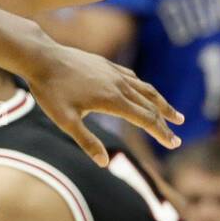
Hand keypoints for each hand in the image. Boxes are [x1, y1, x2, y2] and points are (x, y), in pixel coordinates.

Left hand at [26, 37, 183, 163]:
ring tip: (174, 113)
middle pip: (150, 106)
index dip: (161, 133)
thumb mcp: (65, 121)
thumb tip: (105, 163)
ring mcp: (114, 73)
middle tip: (178, 135)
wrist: (41, 57)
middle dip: (165, 122)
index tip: (173, 143)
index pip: (145, 119)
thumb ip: (87, 142)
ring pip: (146, 89)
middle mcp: (119, 85)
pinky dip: (145, 88)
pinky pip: (133, 78)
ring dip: (161, 103)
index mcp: (113, 100)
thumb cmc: (51, 91)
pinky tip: (145, 92)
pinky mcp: (106, 65)